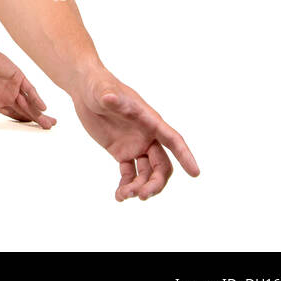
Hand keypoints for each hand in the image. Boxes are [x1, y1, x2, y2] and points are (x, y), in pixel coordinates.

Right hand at [0, 47, 55, 128]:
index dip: (22, 122)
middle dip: (37, 121)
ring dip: (40, 113)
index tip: (32, 132)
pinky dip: (37, 99)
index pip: (13, 115)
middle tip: (49, 129)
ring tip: (50, 124)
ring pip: (30, 103)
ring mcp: (14, 87)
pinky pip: (30, 90)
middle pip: (25, 111)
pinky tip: (43, 108)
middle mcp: (7, 95)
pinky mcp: (18, 77)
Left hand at [72, 69, 199, 200]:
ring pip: (147, 173)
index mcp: (149, 120)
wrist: (85, 89)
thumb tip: (109, 97)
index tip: (195, 173)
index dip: (185, 155)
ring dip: (140, 188)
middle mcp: (147, 135)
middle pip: (161, 165)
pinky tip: (119, 195)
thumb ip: (107, 95)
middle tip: (142, 196)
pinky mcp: (122, 152)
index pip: (173, 139)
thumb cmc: (97, 85)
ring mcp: (135, 145)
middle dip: (156, 183)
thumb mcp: (102, 90)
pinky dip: (126, 186)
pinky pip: (130, 174)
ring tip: (124, 195)